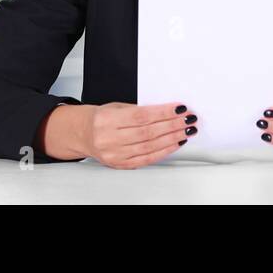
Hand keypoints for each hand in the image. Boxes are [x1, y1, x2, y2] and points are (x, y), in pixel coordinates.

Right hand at [77, 101, 197, 168]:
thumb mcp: (117, 107)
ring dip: (172, 138)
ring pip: (149, 147)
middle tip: (188, 119)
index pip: (141, 116)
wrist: (84, 134)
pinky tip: (175, 143)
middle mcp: (109, 139)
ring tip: (186, 131)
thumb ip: (140, 110)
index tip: (180, 108)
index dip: (163, 112)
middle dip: (172, 125)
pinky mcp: (120, 165)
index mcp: (108, 120)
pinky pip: (146, 159)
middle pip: (147, 133)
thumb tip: (168, 112)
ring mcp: (114, 154)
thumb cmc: (102, 118)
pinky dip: (164, 151)